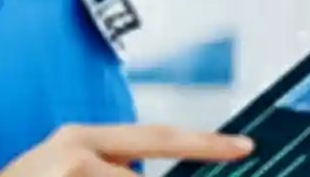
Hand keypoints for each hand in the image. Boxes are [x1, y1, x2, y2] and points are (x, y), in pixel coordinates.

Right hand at [0, 124, 253, 176]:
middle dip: (176, 157)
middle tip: (222, 151)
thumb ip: (108, 172)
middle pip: (144, 164)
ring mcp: (70, 164)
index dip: (204, 142)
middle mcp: (78, 146)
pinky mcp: (65, 173)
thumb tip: (140, 171)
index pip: (158, 137)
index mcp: (83, 139)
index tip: (243, 146)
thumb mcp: (68, 176)